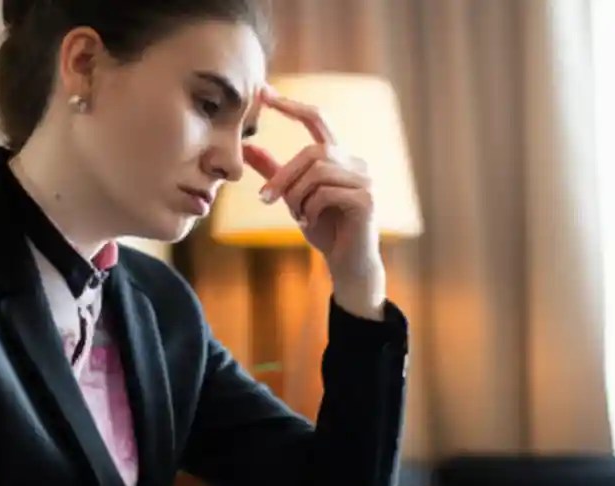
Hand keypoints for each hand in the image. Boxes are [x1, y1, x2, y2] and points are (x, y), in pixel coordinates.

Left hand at [242, 87, 384, 319]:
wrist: (348, 264)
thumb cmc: (325, 229)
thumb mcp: (293, 197)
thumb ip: (275, 171)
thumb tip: (246, 147)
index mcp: (340, 156)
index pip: (317, 119)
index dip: (291, 105)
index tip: (264, 93)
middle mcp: (357, 162)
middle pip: (313, 151)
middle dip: (284, 175)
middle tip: (265, 199)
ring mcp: (365, 180)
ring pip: (318, 171)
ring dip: (296, 195)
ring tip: (295, 215)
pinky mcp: (367, 200)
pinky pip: (326, 192)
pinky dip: (310, 208)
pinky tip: (310, 223)